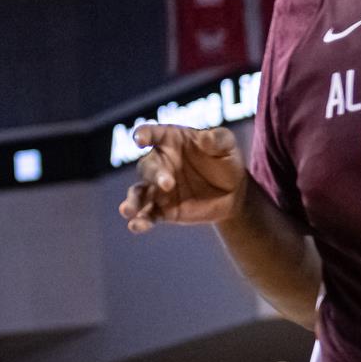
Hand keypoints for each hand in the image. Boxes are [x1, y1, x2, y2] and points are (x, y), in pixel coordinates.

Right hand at [119, 125, 248, 233]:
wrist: (233, 193)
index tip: (140, 139)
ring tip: (126, 211)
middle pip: (147, 167)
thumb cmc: (225, 161)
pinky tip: (136, 226)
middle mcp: (159, 164)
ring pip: (138, 194)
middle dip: (154, 175)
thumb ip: (218, 139)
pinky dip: (140, 221)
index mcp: (170, 142)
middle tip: (167, 184)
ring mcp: (158, 189)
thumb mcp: (227, 145)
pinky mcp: (163, 210)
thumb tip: (206, 138)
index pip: (153, 134)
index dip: (144, 135)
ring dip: (132, 201)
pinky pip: (148, 215)